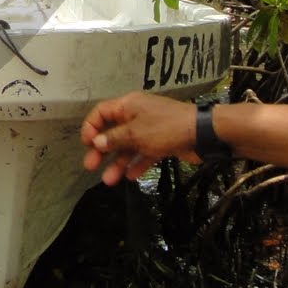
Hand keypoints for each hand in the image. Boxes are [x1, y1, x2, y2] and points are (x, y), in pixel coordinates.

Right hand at [80, 91, 196, 184]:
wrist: (201, 133)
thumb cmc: (165, 128)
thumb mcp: (136, 133)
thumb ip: (114, 139)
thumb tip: (96, 143)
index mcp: (128, 106)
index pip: (101, 112)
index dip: (91, 127)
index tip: (86, 144)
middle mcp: (136, 116)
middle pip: (113, 132)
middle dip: (101, 150)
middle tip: (90, 166)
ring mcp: (149, 130)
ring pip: (128, 146)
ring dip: (118, 162)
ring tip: (109, 180)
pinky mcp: (161, 142)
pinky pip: (144, 153)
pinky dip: (137, 164)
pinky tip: (130, 176)